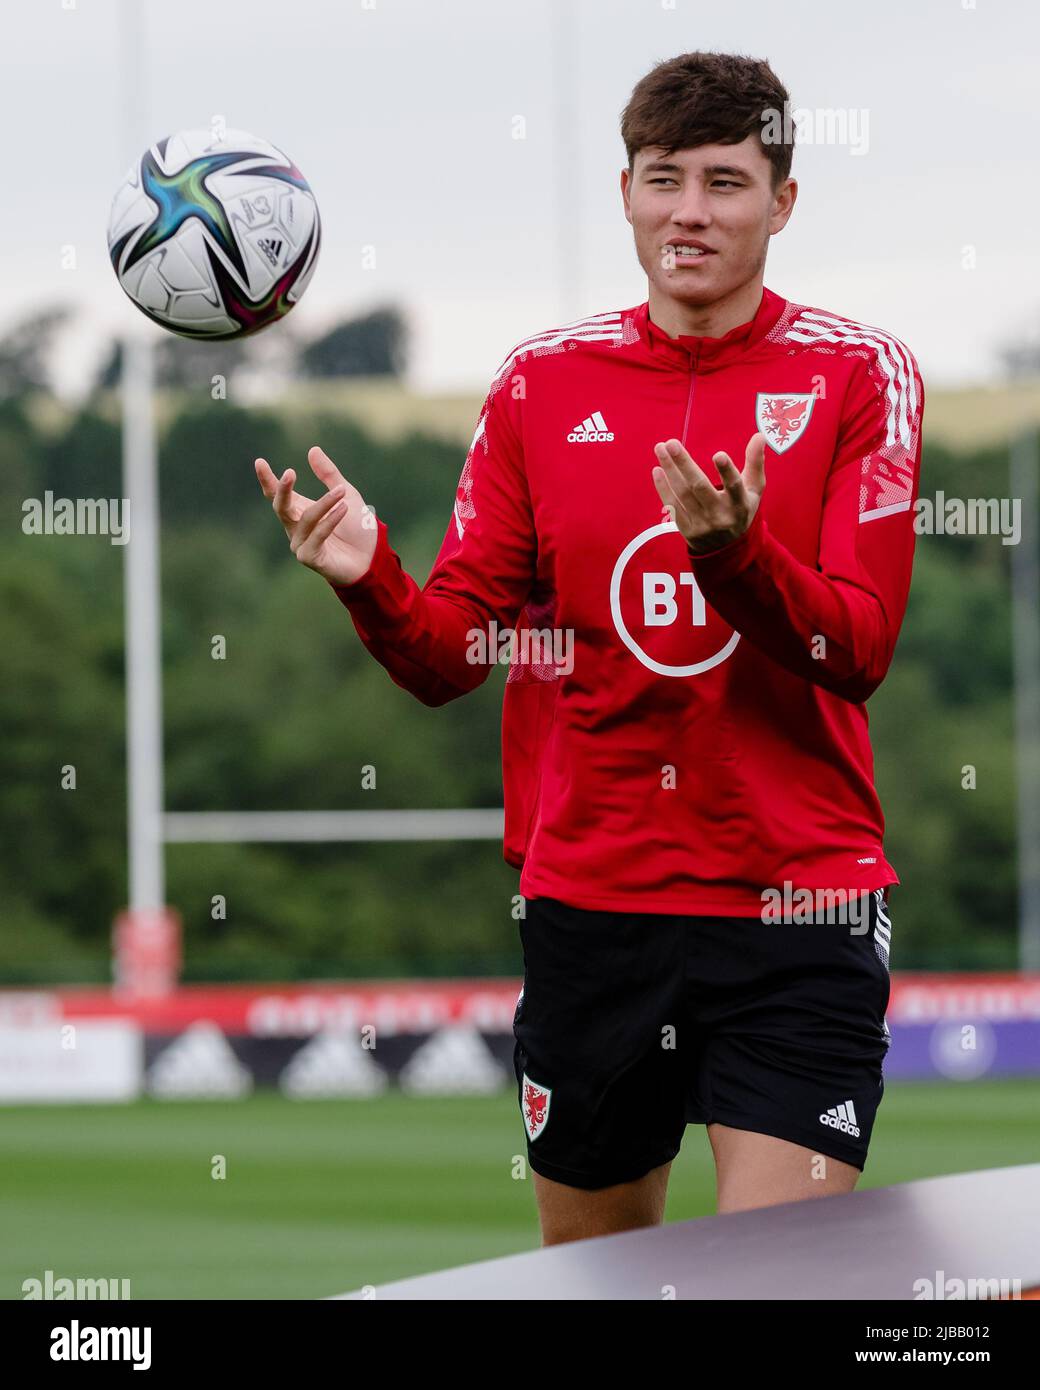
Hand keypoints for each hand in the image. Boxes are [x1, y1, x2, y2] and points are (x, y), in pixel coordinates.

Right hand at [254, 446, 376, 585]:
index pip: (277, 494)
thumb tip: (313, 449)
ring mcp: (300, 544)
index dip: (267, 480)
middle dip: (283, 490)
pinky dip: (330, 520)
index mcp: (299, 511)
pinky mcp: (309, 557)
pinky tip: (343, 508)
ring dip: (325, 503)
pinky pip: (317, 535)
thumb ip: (329, 475)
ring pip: (306, 518)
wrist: (372, 557)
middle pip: (281, 506)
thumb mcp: (346, 493)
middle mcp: (295, 527)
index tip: (259, 461)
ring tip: (342, 492)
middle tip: (290, 473)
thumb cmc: (357, 527)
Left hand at [651, 432, 765, 554]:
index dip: (726, 471)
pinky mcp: (687, 529)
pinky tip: (658, 469)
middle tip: (672, 443)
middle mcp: (720, 515)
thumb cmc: (740, 509)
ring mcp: (702, 524)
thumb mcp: (754, 489)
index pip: (734, 486)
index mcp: (740, 504)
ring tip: (660, 448)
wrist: (727, 549)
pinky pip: (673, 505)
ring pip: (682, 494)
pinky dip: (663, 487)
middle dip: (684, 464)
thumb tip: (759, 435)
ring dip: (669, 470)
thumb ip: (755, 462)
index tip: (718, 455)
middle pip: (699, 487)